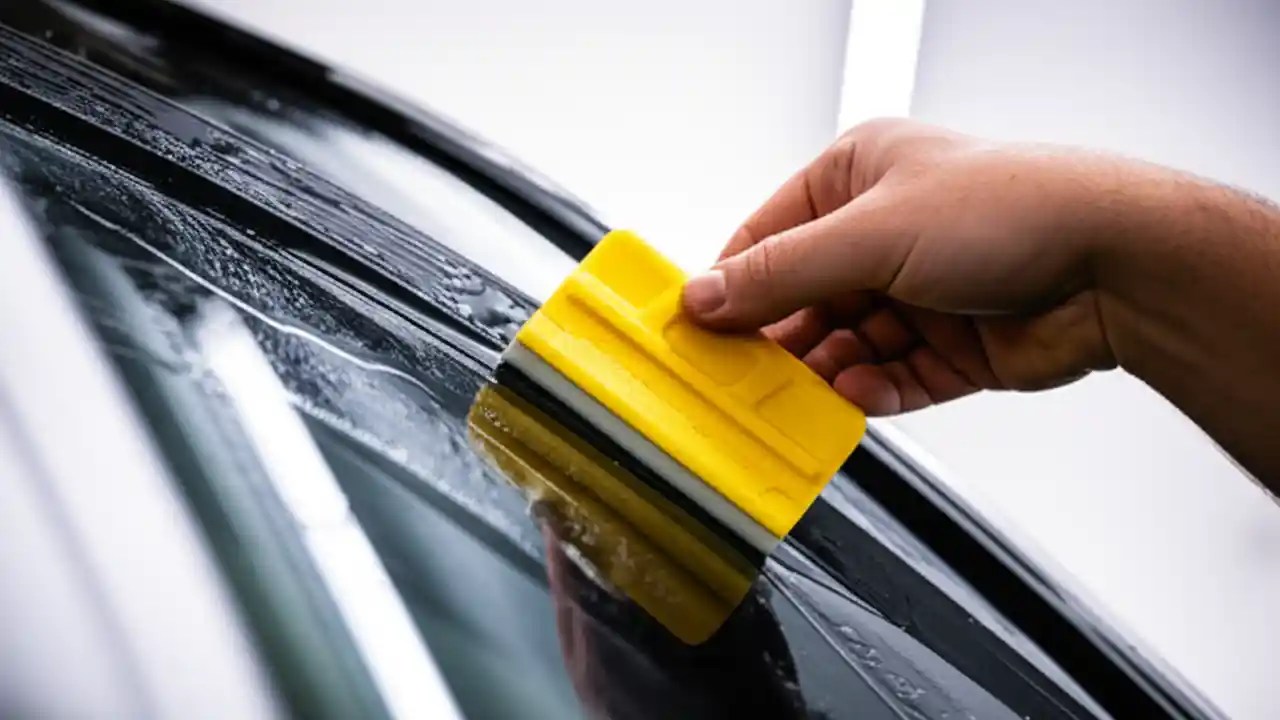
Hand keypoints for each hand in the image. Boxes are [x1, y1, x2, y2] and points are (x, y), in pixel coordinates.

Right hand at [681, 118, 1120, 414]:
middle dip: (776, 340)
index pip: (768, 236)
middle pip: (802, 299)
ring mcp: (917, 292)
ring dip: (821, 372)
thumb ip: (782, 272)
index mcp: (857, 178)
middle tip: (738, 380)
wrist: (1116, 264)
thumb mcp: (872, 233)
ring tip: (793, 399)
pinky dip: (868, 390)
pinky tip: (854, 395)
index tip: (694, 329)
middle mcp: (883, 233)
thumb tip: (704, 295)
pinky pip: (888, 377)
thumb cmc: (1010, 209)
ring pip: (842, 345)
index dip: (730, 284)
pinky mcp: (949, 346)